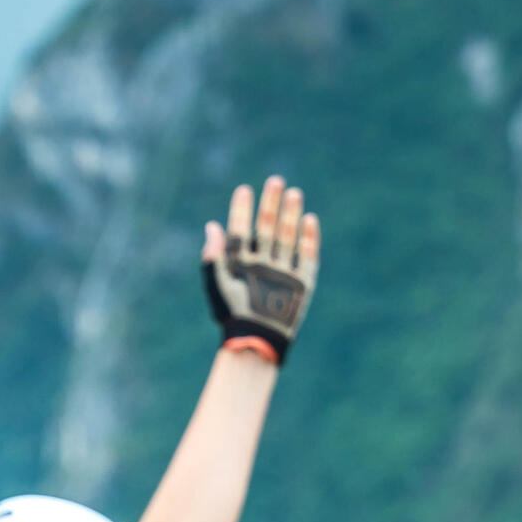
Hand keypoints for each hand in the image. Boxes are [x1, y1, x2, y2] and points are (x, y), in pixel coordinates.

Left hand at [202, 174, 320, 361]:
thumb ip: (213, 256)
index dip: (241, 210)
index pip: (240, 230)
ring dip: (290, 215)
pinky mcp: (301, 283)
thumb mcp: (218, 284)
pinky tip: (309, 219)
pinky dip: (309, 238)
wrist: (255, 340)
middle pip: (267, 228)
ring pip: (287, 237)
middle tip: (275, 181)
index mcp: (239, 264)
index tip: (244, 190)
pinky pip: (307, 256)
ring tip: (293, 192)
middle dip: (271, 205)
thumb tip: (212, 225)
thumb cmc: (232, 315)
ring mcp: (282, 272)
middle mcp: (261, 264)